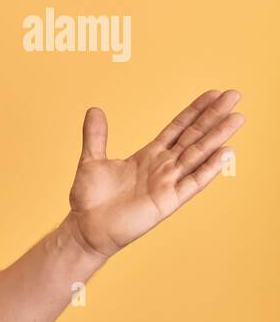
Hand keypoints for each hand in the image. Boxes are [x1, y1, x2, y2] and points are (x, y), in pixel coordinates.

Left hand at [67, 89, 243, 258]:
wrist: (86, 227)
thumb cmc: (90, 198)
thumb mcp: (92, 160)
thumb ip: (95, 136)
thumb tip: (94, 109)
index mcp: (148, 156)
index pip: (178, 128)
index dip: (195, 111)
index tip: (213, 94)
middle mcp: (163, 167)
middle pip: (193, 136)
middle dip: (213, 116)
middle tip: (234, 95)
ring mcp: (167, 183)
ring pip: (198, 155)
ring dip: (217, 137)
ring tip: (237, 118)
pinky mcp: (168, 201)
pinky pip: (193, 182)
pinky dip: (209, 168)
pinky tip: (225, 153)